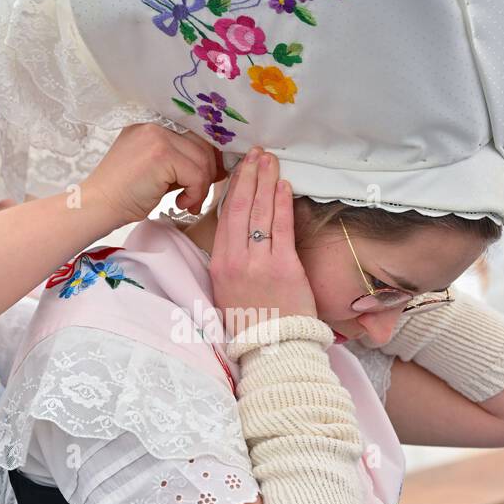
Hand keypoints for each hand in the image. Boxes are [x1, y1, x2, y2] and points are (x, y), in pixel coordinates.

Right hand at [81, 124, 225, 226]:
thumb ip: (182, 161)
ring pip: (203, 160)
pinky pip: (196, 174)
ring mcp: (158, 136)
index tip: (212, 176)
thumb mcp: (158, 170)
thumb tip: (219, 166)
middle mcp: (156, 124)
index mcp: (154, 124)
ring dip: (202, 187)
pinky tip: (181, 203)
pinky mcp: (161, 153)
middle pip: (203, 144)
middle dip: (209, 173)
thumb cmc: (126, 193)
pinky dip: (195, 193)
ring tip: (188, 202)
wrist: (99, 205)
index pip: (195, 132)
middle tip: (199, 195)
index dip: (209, 154)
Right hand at [208, 148, 317, 337]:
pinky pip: (282, 228)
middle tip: (256, 154)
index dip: (233, 189)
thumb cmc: (252, 324)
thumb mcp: (228, 292)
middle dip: (249, 176)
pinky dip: (282, 203)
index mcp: (219, 265)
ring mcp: (259, 262)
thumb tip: (238, 238)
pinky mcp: (284, 267)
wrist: (271, 350)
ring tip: (270, 161)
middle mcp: (236, 260)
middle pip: (241, 208)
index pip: (226, 217)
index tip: (240, 170)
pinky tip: (284, 185)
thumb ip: (232, 263)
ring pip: (260, 213)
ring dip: (266, 181)